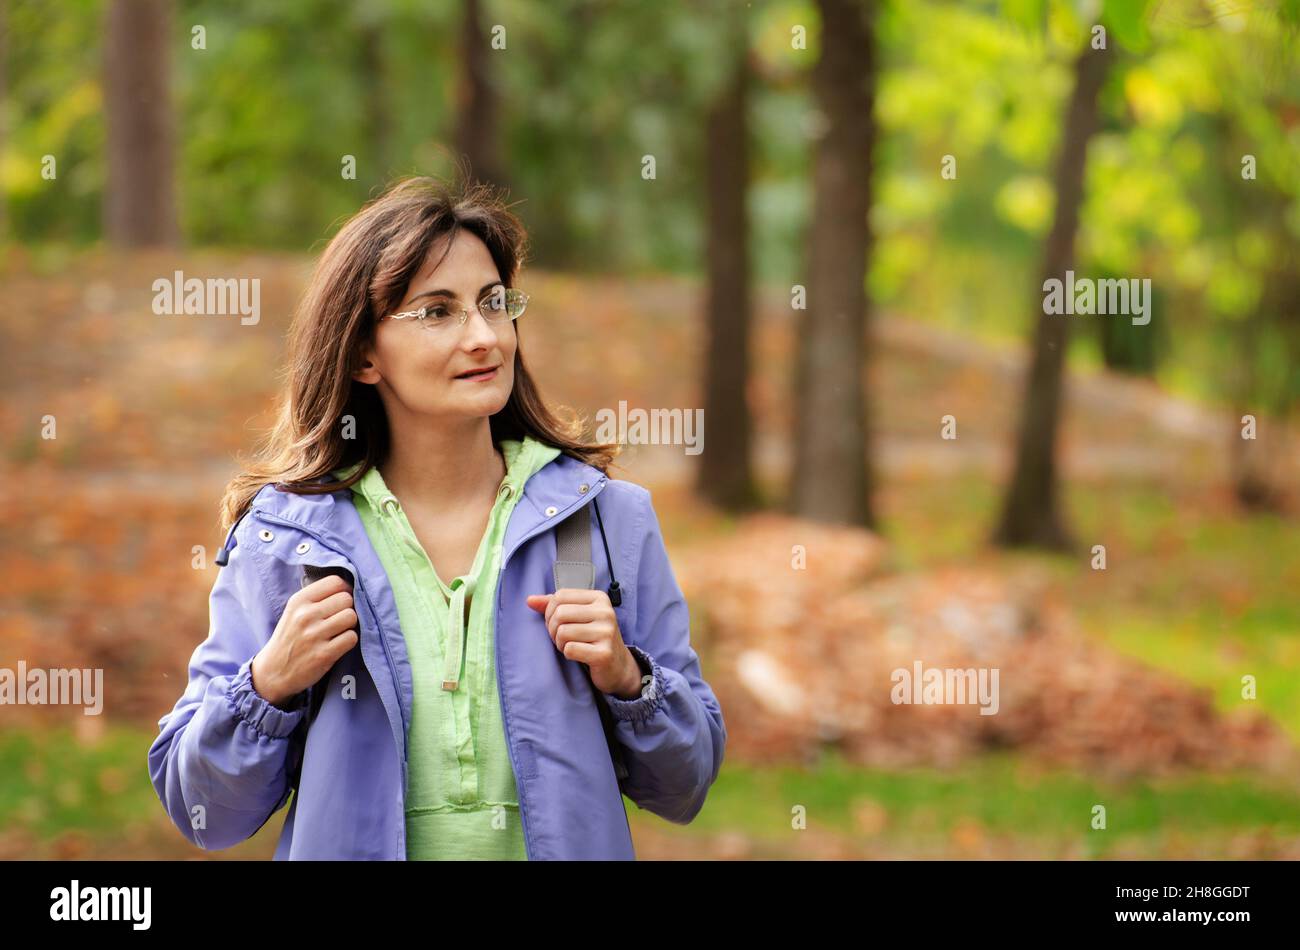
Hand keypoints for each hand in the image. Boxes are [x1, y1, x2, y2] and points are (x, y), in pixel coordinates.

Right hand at [251, 574, 358, 707]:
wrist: (273, 672)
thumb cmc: (289, 638)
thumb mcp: (294, 611)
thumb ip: (317, 598)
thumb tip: (348, 587)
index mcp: (299, 601)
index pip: (335, 581)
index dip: (345, 590)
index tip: (341, 601)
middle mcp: (305, 615)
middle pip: (346, 599)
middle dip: (347, 608)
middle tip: (339, 619)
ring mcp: (314, 635)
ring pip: (351, 617)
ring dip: (350, 625)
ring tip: (339, 631)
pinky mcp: (324, 654)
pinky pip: (351, 637)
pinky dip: (349, 641)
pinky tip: (338, 644)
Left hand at [525, 589, 641, 698]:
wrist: (617, 666)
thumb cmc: (593, 638)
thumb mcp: (577, 617)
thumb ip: (554, 606)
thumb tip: (529, 600)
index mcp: (599, 598)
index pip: (560, 596)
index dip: (550, 611)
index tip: (557, 623)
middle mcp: (606, 612)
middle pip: (560, 613)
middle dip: (553, 629)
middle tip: (562, 638)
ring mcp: (607, 632)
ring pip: (562, 632)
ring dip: (560, 643)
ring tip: (571, 646)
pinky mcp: (604, 653)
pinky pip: (570, 649)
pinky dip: (568, 654)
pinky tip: (578, 655)